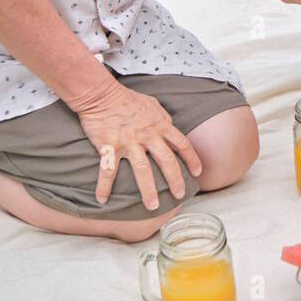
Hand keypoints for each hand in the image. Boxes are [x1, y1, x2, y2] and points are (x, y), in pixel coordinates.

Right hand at [68, 78, 202, 210]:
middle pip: (167, 160)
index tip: (198, 173)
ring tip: (152, 206)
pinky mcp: (109, 145)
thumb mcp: (152, 105)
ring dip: (148, 190)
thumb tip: (170, 127)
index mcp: (160, 124)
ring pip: (142, 170)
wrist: (102, 94)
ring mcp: (129, 141)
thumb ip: (162, 118)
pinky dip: (104, 186)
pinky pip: (108, 170)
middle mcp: (148, 135)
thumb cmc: (127, 98)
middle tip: (179, 195)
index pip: (182, 144)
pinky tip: (103, 199)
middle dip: (175, 180)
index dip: (192, 159)